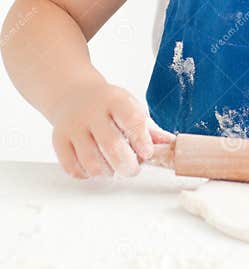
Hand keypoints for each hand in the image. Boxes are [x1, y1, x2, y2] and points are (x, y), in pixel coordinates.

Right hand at [51, 79, 175, 179]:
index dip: (141, 139)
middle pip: (111, 145)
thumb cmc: (107, 104)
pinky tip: (96, 166)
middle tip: (132, 168)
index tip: (147, 153)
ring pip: (92, 162)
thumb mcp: (130, 107)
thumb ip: (149, 128)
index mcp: (114, 99)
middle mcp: (91, 112)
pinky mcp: (59, 141)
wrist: (73, 94)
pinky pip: (74, 168)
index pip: (131, 119)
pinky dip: (88, 174)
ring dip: (108, 172)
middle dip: (127, 164)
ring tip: (113, 167)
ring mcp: (73, 127)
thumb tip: (170, 144)